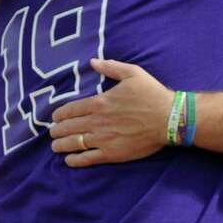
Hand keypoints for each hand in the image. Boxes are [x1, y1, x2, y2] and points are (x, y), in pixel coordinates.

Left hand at [49, 58, 173, 167]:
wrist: (170, 119)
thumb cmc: (152, 94)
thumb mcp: (132, 73)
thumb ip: (110, 67)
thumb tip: (93, 62)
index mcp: (99, 103)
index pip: (69, 110)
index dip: (58, 115)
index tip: (55, 118)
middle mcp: (97, 121)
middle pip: (68, 128)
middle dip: (56, 131)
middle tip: (53, 134)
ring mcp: (103, 139)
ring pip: (74, 144)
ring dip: (61, 146)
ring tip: (56, 147)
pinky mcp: (112, 153)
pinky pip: (87, 159)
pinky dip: (75, 160)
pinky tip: (69, 160)